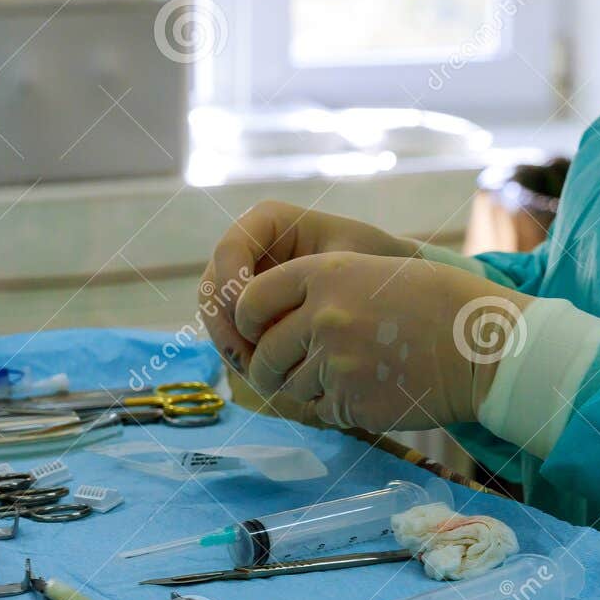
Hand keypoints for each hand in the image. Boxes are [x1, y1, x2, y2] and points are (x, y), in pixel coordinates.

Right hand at [199, 202, 417, 371]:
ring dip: (231, 347)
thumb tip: (260, 309)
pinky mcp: (249, 313)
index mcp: (267, 222)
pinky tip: (265, 377)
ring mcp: (243, 283)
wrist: (386, 285)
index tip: (253, 316)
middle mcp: (247, 249)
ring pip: (216, 316)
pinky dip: (242, 357)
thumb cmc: (374, 263)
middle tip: (250, 357)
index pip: (229, 249)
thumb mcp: (348, 264)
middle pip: (213, 285)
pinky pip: (231, 335)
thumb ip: (308, 280)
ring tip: (259, 372)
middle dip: (227, 325)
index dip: (232, 284)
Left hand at [235, 251, 532, 431]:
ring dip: (308, 388)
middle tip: (292, 369)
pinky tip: (371, 390)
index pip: (250, 300)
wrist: (485, 346)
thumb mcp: (372, 272)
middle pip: (263, 355)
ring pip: (290, 388)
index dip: (246, 320)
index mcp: (325, 273)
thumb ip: (317, 290)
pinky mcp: (352, 401)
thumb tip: (264, 321)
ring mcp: (336, 362)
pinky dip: (338, 407)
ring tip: (351, 374)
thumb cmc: (436, 305)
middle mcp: (324, 315)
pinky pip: (322, 411)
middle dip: (270, 368)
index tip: (256, 331)